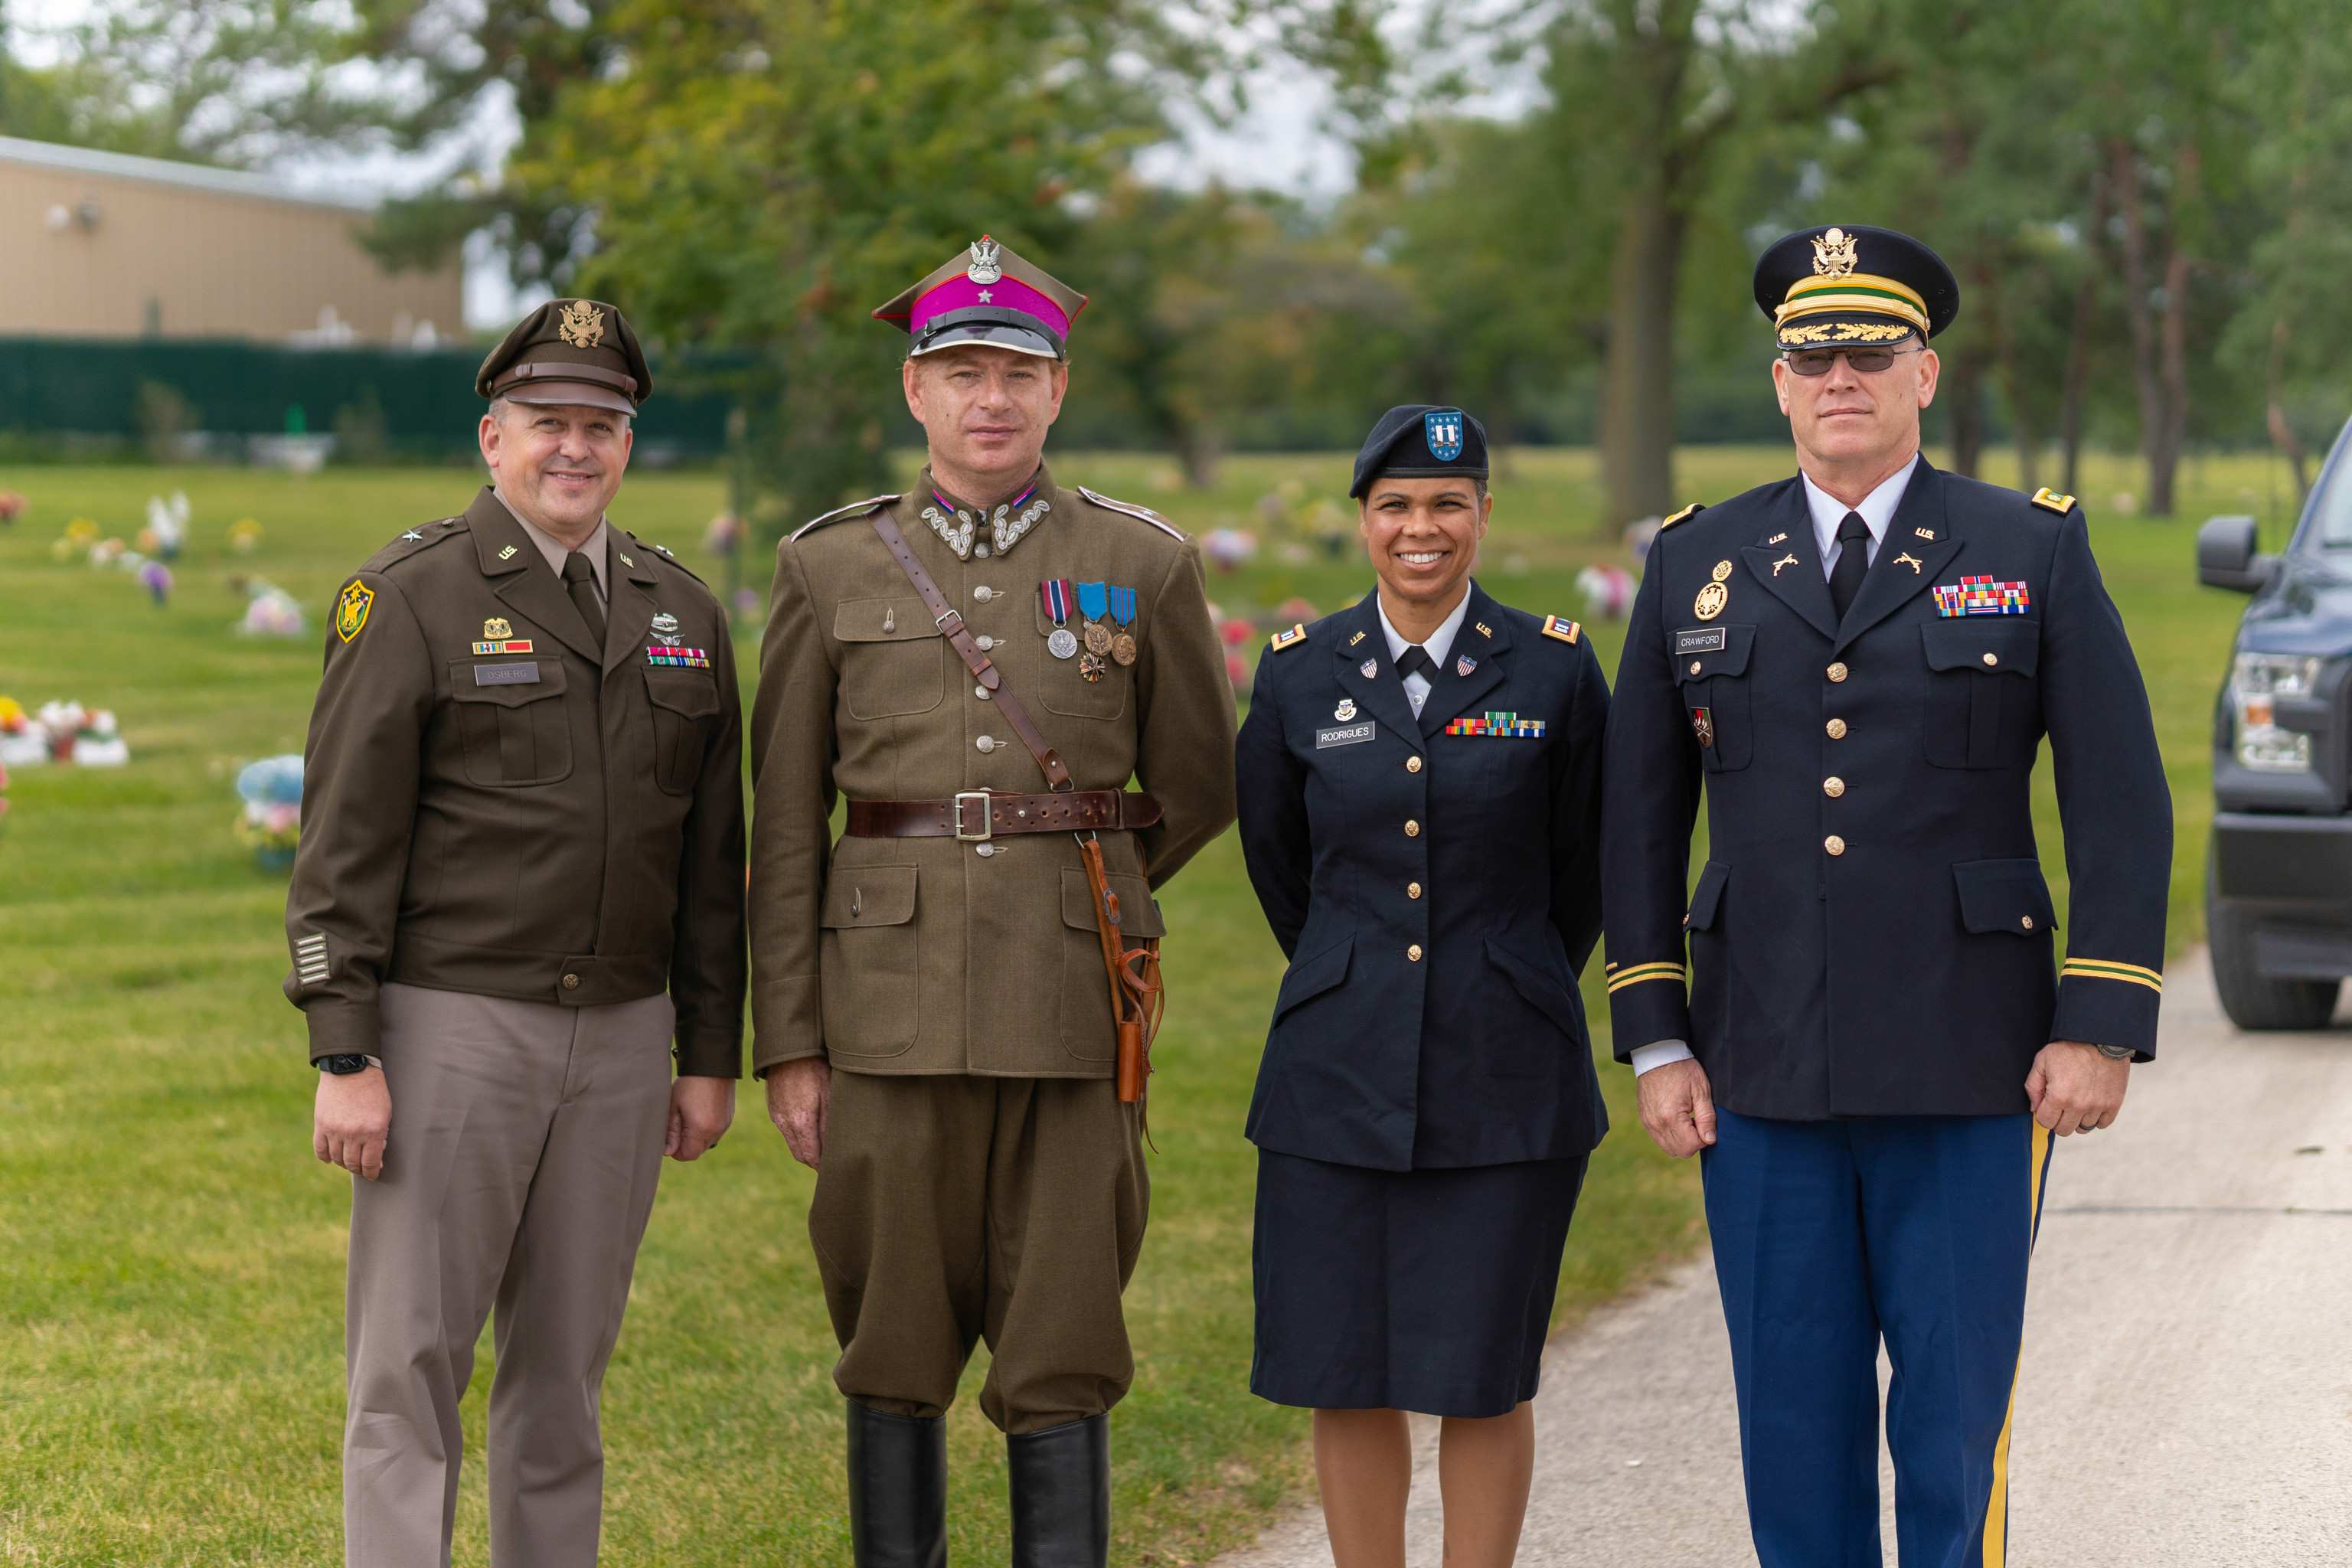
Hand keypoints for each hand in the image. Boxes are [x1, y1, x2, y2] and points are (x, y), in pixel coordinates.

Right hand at [314, 1066, 390, 1180]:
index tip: (372, 1175)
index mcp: (374, 1131)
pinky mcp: (321, 1124)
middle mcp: (354, 1133)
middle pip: (352, 1164)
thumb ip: (380, 1135)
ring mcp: (335, 1130)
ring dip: (343, 1162)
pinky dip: (325, 1157)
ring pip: (336, 1158)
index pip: (370, 1163)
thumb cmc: (373, 1090)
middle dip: (358, 1169)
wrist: (350, 1070)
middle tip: (360, 1168)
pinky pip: (320, 1149)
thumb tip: (375, 1158)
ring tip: (348, 1160)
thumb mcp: (385, 1112)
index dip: (371, 1173)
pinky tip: (330, 1158)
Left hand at [666, 1075, 735, 1160]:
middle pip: (698, 1150)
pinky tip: (700, 1111)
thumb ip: (670, 1132)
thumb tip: (668, 1152)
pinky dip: (707, 1128)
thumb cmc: (689, 1084)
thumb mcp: (673, 1106)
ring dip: (697, 1136)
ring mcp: (725, 1124)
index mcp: (700, 1129)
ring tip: (689, 1115)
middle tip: (678, 1123)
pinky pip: (716, 1131)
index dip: (676, 1151)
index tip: (670, 1137)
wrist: (713, 1064)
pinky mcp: (729, 1117)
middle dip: (686, 1144)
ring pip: (708, 1141)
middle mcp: (716, 1130)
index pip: (688, 1155)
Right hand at [766, 1057, 831, 1169]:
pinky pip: (785, 1130)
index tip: (834, 1168)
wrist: (789, 1048)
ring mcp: (776, 1116)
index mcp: (801, 1121)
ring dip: (805, 1147)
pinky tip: (810, 1127)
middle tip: (830, 1161)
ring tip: (823, 1145)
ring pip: (792, 1142)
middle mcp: (784, 1123)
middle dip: (814, 1161)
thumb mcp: (830, 1093)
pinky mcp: (772, 1108)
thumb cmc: (815, 1067)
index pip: (811, 1156)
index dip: (822, 1166)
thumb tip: (833, 1147)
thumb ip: (830, 1123)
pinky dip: (797, 1134)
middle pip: (800, 1154)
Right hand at [1637, 1057, 1717, 1158]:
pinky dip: (1671, 1135)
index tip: (1704, 1121)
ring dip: (1681, 1140)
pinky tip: (1676, 1118)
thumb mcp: (1701, 1090)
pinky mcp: (1645, 1120)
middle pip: (1680, 1152)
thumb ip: (1707, 1118)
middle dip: (1693, 1142)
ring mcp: (1648, 1123)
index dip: (1704, 1138)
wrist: (1657, 1055)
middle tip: (1697, 1121)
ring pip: (1669, 1148)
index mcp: (1671, 1117)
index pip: (1691, 1146)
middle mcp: (1656, 1124)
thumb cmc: (1682, 1070)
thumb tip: (1710, 1139)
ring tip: (1687, 1120)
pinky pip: (1659, 1139)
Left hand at [2026, 1040, 2129, 1134]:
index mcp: (2059, 1096)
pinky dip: (2096, 1118)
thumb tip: (2035, 1108)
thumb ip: (2033, 1087)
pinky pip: (2102, 1124)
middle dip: (2058, 1119)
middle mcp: (2079, 1105)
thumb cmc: (2069, 1048)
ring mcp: (2098, 1106)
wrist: (2100, 1038)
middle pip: (2064, 1130)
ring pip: (2083, 1128)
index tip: (2047, 1104)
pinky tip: (2090, 1106)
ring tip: (2077, 1102)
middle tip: (2061, 1105)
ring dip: (2078, 1119)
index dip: (2043, 1114)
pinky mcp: (2114, 1103)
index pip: (2045, 1122)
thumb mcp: (2042, 1061)